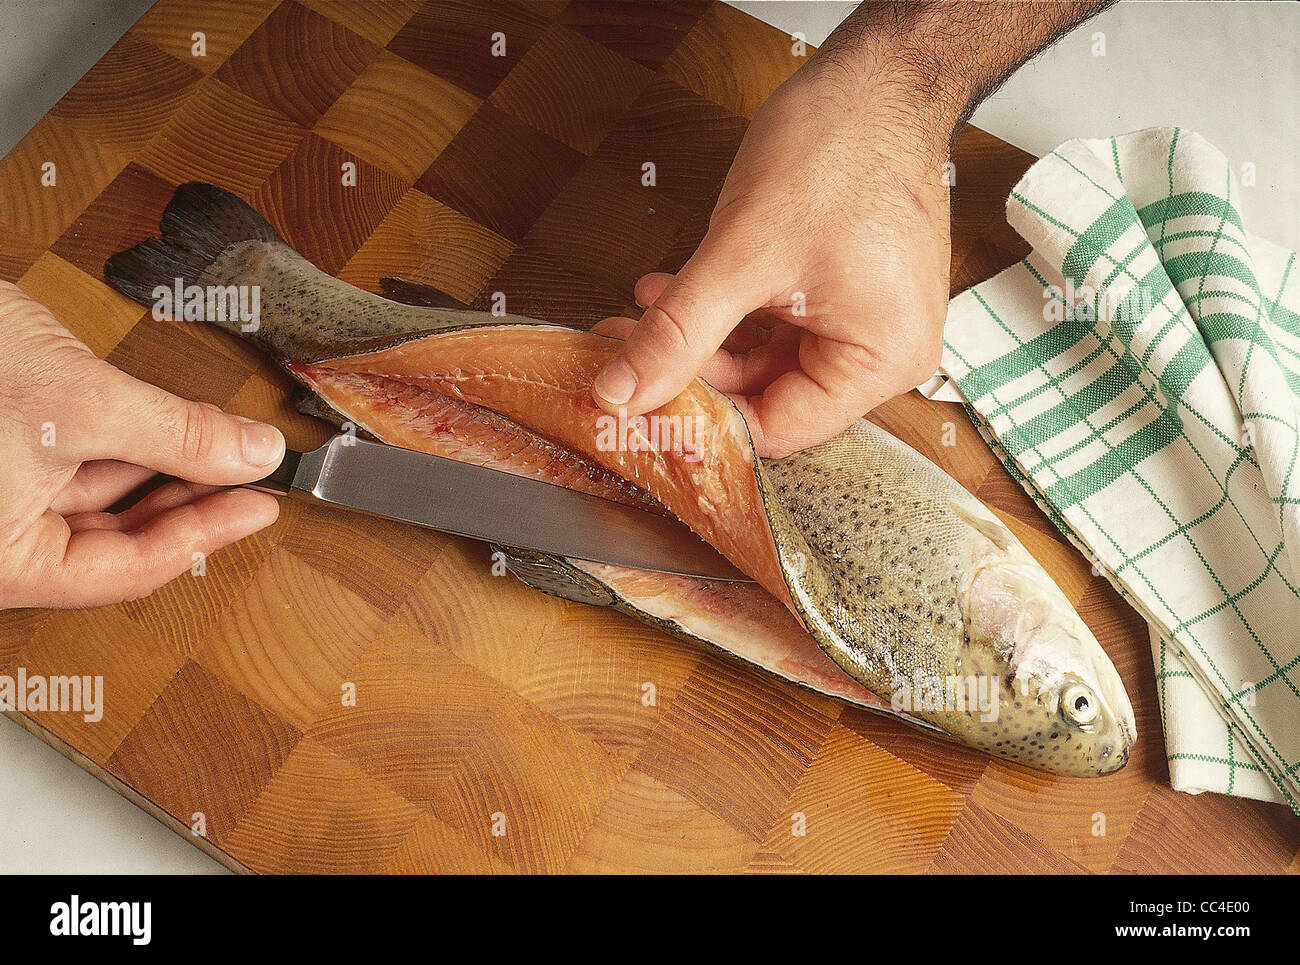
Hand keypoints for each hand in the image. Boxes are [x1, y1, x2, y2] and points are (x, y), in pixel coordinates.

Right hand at [0, 282, 283, 608]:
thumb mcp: (77, 403)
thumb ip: (174, 435)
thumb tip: (253, 454)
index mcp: (1, 562)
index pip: (126, 571)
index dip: (205, 537)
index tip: (262, 508)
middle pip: (113, 544)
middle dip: (189, 506)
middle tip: (254, 481)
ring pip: (95, 504)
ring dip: (163, 475)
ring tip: (225, 452)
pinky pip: (72, 468)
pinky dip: (125, 450)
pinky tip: (171, 430)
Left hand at [591, 63, 951, 457]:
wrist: (879, 77)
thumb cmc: (839, 149)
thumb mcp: (742, 252)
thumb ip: (677, 331)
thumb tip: (621, 393)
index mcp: (879, 360)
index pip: (776, 429)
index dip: (700, 419)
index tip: (636, 405)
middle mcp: (881, 352)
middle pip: (766, 397)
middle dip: (689, 371)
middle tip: (623, 350)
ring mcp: (865, 321)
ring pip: (761, 360)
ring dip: (697, 337)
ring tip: (641, 310)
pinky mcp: (844, 294)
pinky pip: (774, 323)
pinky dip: (723, 311)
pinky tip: (673, 290)